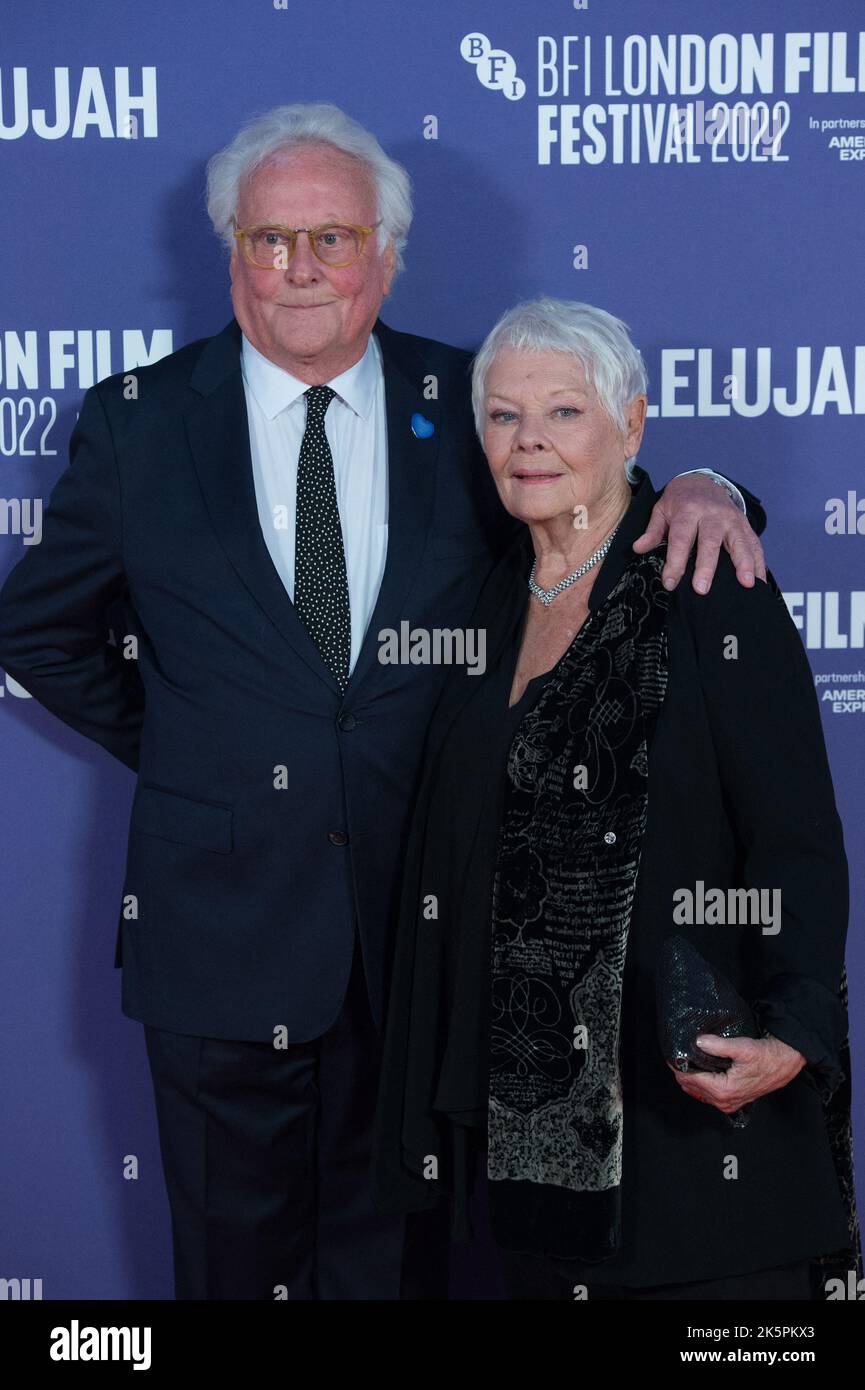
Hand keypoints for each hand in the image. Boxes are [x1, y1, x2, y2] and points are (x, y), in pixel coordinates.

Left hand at [633, 473, 766, 593]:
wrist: (703, 482)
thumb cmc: (680, 502)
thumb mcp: (661, 510)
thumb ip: (652, 531)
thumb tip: (638, 548)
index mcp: (688, 511)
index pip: (680, 539)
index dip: (675, 561)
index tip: (670, 582)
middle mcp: (712, 515)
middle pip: (710, 542)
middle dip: (707, 566)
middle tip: (702, 589)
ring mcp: (732, 520)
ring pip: (739, 543)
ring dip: (744, 564)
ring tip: (746, 585)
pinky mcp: (745, 526)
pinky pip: (754, 544)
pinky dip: (759, 563)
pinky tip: (759, 582)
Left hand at [667, 1034, 805, 1112]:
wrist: (785, 1062)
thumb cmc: (767, 1056)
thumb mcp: (742, 1047)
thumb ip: (718, 1045)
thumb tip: (698, 1041)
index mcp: (724, 1090)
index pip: (690, 1080)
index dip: (678, 1067)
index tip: (671, 1055)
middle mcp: (724, 1101)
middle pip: (692, 1087)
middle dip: (682, 1072)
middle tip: (676, 1055)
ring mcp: (729, 1103)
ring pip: (699, 1092)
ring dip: (691, 1078)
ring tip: (684, 1061)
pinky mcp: (733, 1099)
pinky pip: (709, 1094)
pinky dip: (701, 1083)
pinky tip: (699, 1071)